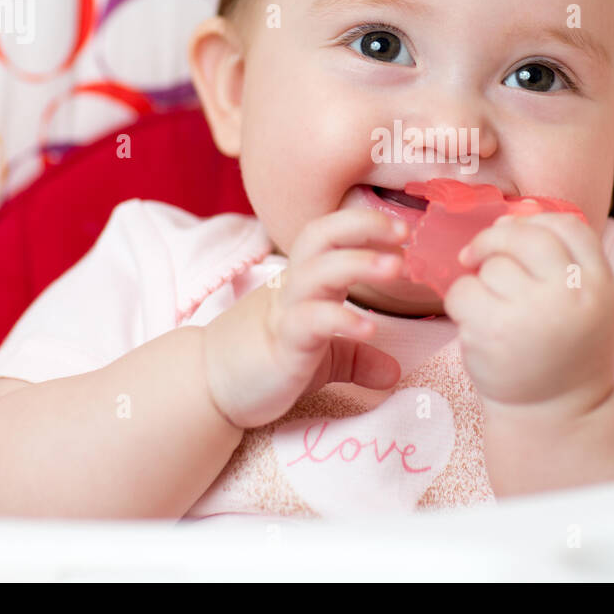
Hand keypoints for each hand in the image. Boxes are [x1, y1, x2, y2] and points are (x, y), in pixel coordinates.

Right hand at [200, 208, 407, 429]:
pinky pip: (310, 322)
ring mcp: (285, 314)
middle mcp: (294, 288)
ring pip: (317, 273)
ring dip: (357, 263)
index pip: (330, 235)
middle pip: (320, 238)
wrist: (209, 388)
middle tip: (403, 232)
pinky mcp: (281, 346)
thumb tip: (393, 371)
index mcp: (305, 281)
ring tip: (394, 267)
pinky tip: (369, 328)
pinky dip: (340, 319)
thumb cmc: (265, 363)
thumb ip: (357, 357)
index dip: (363, 225)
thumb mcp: (321, 357)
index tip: (401, 230)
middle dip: (362, 226)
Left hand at [444, 211, 613, 423]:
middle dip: (495, 239)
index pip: (568, 226)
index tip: (516, 235)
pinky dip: (461, 303)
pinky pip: (463, 291)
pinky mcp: (494, 333)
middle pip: (525, 237)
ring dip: (480, 280)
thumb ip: (564, 259)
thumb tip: (511, 216)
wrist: (555, 413)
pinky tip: (476, 324)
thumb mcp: (586, 302)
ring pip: (491, 265)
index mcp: (601, 285)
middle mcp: (572, 296)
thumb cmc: (564, 350)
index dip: (535, 223)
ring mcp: (532, 314)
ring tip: (493, 309)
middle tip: (479, 255)